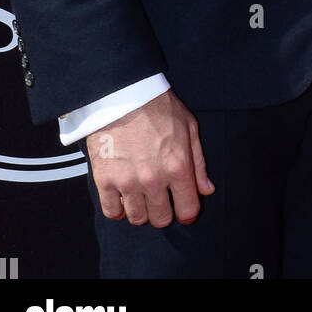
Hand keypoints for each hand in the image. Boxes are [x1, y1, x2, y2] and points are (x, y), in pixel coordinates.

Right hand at [86, 89, 214, 226]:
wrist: (123, 93)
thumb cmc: (158, 106)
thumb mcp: (189, 128)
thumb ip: (199, 163)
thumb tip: (206, 189)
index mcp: (178, 166)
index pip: (187, 210)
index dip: (187, 212)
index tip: (183, 207)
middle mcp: (153, 179)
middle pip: (161, 219)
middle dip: (164, 212)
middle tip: (161, 199)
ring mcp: (127, 181)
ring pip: (136, 218)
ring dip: (141, 210)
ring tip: (141, 195)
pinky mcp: (105, 179)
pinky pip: (111, 212)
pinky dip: (118, 209)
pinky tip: (123, 196)